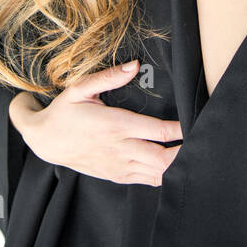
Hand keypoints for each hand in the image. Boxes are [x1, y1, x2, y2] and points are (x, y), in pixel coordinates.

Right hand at [10, 61, 181, 185]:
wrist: (44, 141)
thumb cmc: (64, 113)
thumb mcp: (79, 89)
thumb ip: (108, 77)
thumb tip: (134, 66)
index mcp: (115, 125)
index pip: (159, 131)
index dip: (182, 130)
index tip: (196, 122)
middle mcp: (120, 148)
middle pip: (164, 158)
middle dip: (185, 152)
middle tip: (202, 141)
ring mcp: (119, 165)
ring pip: (157, 173)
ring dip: (176, 166)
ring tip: (193, 155)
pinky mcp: (116, 175)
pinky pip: (146, 181)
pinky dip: (163, 176)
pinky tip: (173, 167)